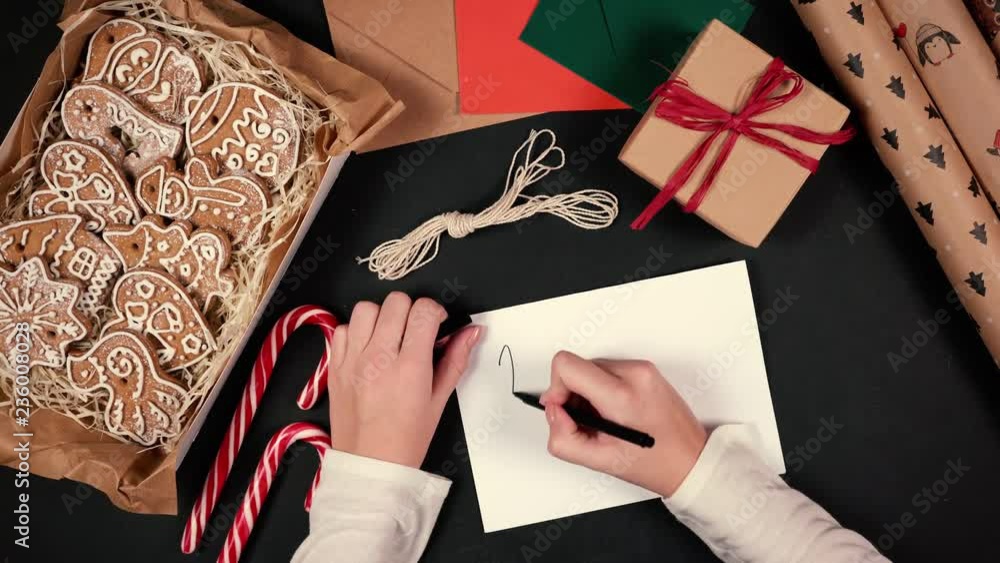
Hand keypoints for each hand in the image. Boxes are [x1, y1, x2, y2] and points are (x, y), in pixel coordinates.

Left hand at [329, 292, 481, 468]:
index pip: (424, 311)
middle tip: (414, 332)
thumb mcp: (439, 400)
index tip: (436, 324)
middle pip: (396, 302)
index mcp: (410, 368)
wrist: (370, 465)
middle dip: (411, 311)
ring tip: (389, 337)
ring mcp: (353, 361)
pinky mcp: (335, 366)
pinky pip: (342, 328)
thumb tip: (472, 332)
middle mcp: (379, 359)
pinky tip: (367, 349)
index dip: (435, 311)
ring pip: (366, 308)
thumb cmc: (407, 438)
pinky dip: (356, 332)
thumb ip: (456, 360)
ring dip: (381, 317)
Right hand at [540, 351, 706, 497]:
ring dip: (589, 392)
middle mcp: (634, 374)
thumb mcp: (600, 461)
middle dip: (573, 394)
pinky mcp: (646, 369)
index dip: (555, 388)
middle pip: (577, 366)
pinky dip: (604, 389)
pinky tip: (616, 412)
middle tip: (589, 422)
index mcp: (622, 396)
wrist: (691, 460)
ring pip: (592, 368)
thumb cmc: (656, 463)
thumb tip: (553, 412)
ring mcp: (643, 369)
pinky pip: (609, 370)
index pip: (566, 366)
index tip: (562, 408)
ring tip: (605, 420)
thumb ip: (563, 438)